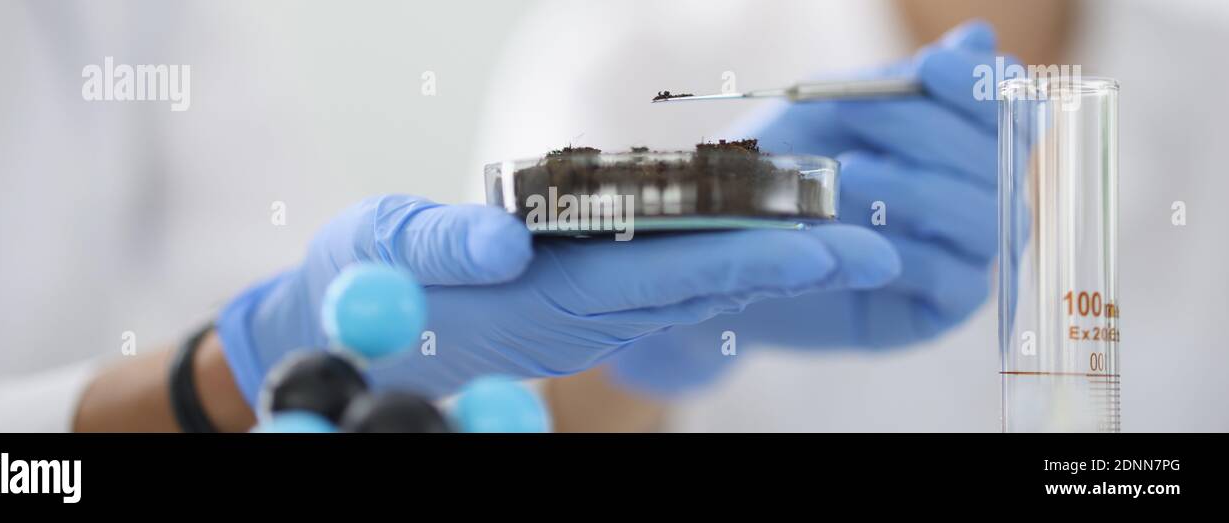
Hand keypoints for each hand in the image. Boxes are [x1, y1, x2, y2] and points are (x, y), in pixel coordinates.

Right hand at [217, 195, 899, 401]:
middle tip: (880, 246)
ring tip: (852, 236)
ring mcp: (589, 306)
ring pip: (696, 286)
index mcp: (546, 295)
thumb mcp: (383, 249)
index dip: (741, 260)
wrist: (348, 324)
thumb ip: (445, 245)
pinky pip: (668, 282)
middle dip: (792, 266)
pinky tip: (773, 239)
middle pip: (702, 286)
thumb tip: (506, 242)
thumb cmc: (359, 281)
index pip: (660, 277)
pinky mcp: (584, 297)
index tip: (819, 247)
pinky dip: (726, 260)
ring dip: (774, 263)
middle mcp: (584, 307)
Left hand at [608, 20, 1005, 396]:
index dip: (978, 84)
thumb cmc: (778, 172)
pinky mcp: (945, 308)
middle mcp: (982, 192)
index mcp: (964, 138)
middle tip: (853, 112)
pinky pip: (953, 276)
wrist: (725, 256)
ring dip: (915, 187)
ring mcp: (970, 252)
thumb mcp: (824, 115)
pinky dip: (905, 251)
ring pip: (984, 215)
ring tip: (847, 175)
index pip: (1008, 104)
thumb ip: (897, 82)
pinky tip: (855, 238)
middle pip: (1000, 156)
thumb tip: (980, 38)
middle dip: (925, 127)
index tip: (927, 68)